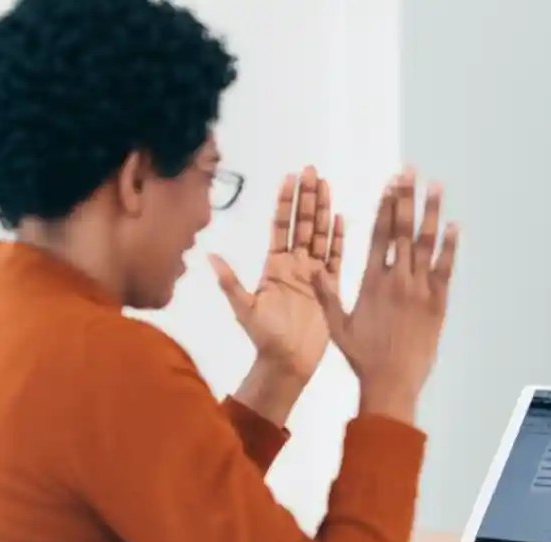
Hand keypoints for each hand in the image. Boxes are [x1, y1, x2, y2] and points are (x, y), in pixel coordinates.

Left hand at [209, 166, 342, 382]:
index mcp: (275, 266)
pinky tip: (341, 219)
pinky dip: (339, 239)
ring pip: (321, 236)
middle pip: (303, 224)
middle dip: (307, 197)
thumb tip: (209, 255)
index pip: (281, 226)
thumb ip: (230, 282)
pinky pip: (336, 259)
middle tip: (311, 170)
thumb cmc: (264, 338)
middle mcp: (295, 265)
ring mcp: (314, 275)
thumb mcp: (243, 308)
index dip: (285, 202)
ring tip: (327, 185)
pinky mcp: (330, 288)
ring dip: (323, 211)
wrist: (288, 363)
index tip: (289, 177)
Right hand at [315, 169, 457, 423]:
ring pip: (426, 243)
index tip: (389, 184)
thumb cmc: (363, 356)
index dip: (385, 206)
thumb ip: (327, 295)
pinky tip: (454, 225)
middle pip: (402, 230)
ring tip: (435, 186)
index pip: (379, 234)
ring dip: (431, 212)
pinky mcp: (438, 302)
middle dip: (406, 198)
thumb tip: (310, 269)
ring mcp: (420, 289)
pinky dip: (450, 246)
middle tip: (410, 171)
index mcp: (372, 281)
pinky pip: (445, 268)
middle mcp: (397, 279)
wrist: (393, 381)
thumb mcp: (338, 325)